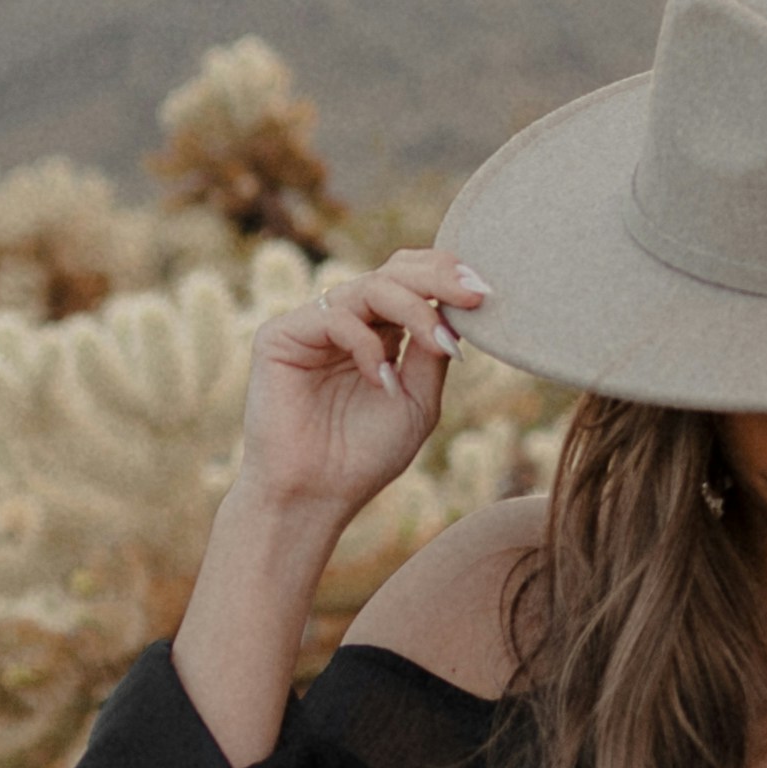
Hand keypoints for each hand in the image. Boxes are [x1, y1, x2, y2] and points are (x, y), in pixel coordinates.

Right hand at [228, 243, 488, 547]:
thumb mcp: (418, 400)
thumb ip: (431, 352)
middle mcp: (346, 320)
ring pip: (370, 286)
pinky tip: (381, 380)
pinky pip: (335, 317)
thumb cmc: (365, 456)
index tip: (486, 296)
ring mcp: (313, 325)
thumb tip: (456, 309)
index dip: (448, 278)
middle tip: (473, 295)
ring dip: (415, 310)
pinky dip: (367, 344)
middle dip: (439, 277)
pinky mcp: (280, 335)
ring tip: (440, 345)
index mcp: (379, 331)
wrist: (314, 496)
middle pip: (394, 270)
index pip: (413, 281)